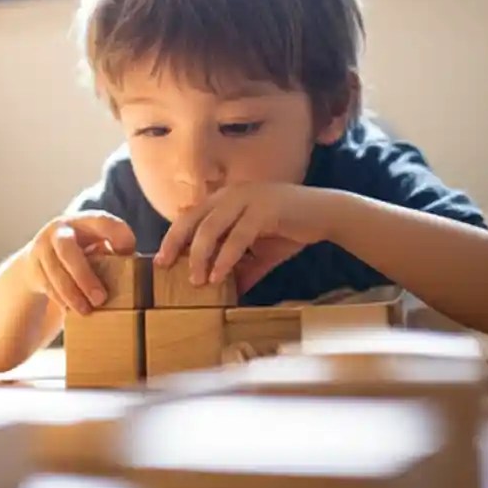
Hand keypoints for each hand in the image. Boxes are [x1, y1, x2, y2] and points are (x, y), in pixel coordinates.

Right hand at [22, 211, 136, 314]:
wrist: (39, 259)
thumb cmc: (83, 254)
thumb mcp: (99, 247)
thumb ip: (115, 252)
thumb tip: (139, 268)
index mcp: (85, 221)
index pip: (103, 222)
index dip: (118, 235)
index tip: (128, 252)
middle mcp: (61, 230)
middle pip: (67, 250)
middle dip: (84, 276)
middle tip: (101, 299)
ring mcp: (43, 248)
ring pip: (55, 272)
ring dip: (72, 294)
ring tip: (87, 311)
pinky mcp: (33, 267)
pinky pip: (47, 285)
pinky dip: (61, 300)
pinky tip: (72, 311)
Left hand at [155, 183, 331, 292]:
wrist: (326, 215)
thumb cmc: (289, 230)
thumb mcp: (259, 252)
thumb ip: (242, 268)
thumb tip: (230, 292)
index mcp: (225, 199)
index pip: (190, 217)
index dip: (173, 237)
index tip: (160, 260)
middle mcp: (232, 194)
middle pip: (192, 219)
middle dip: (175, 243)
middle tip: (165, 266)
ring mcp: (248, 199)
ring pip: (212, 227)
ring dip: (200, 256)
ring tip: (197, 280)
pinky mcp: (264, 209)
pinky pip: (238, 236)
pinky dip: (226, 258)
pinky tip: (219, 277)